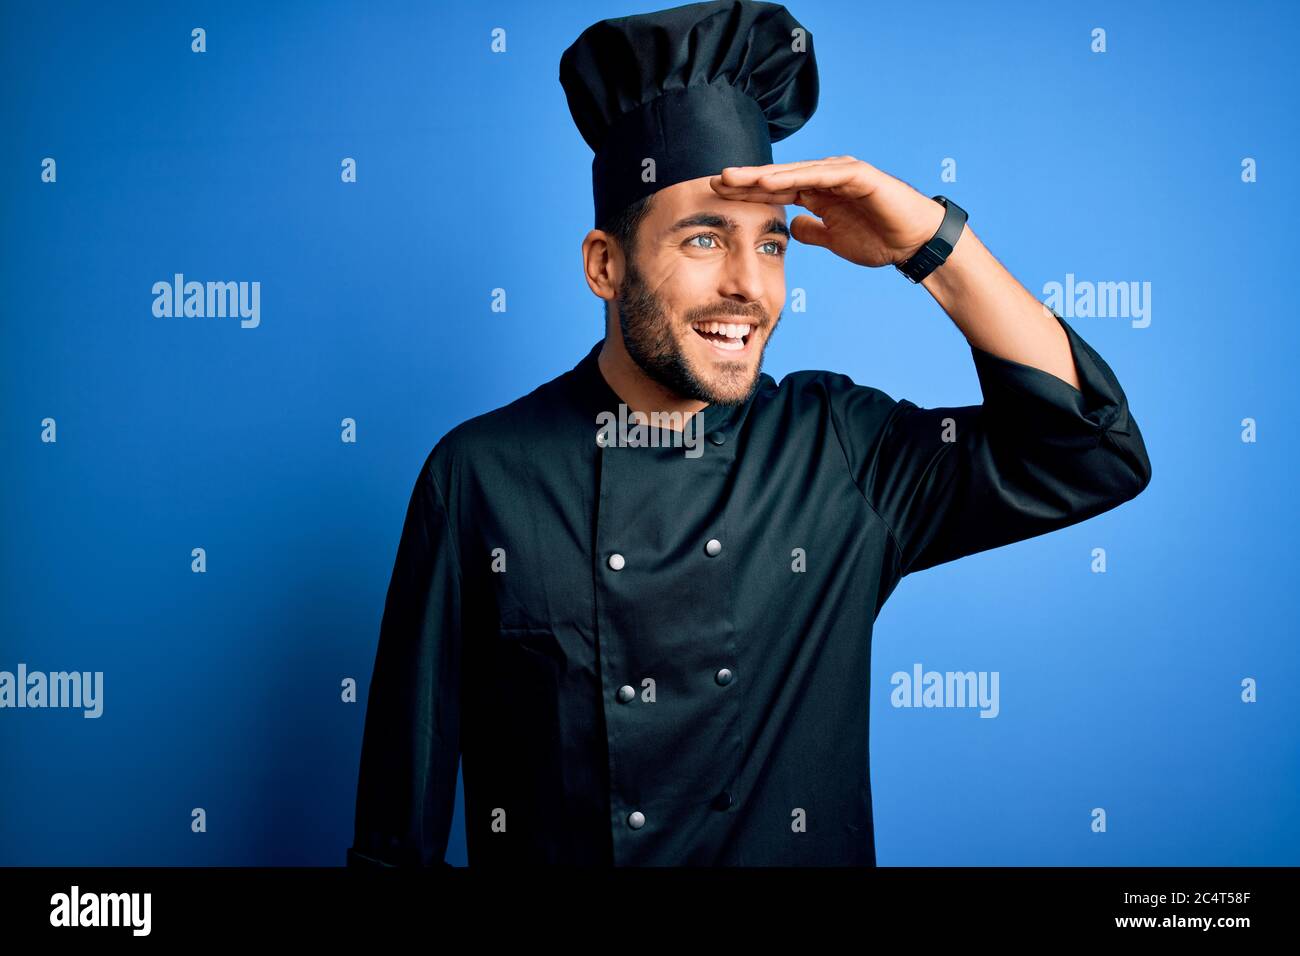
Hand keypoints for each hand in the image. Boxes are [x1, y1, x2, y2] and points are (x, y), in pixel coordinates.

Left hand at [709, 155, 945, 267]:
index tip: (718, 196)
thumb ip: (813, 232)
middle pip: (779, 178)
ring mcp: (841, 173)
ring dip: (764, 175)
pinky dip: (795, 177)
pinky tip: (770, 182)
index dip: (747, 193)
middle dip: (747, 180)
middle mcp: (825, 178)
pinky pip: (820, 175)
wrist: (914, 242)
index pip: (775, 191)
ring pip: (795, 172)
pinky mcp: (857, 175)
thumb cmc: (880, 239)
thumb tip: (793, 229)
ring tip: (734, 179)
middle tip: (714, 181)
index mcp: (818, 193)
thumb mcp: (835, 240)